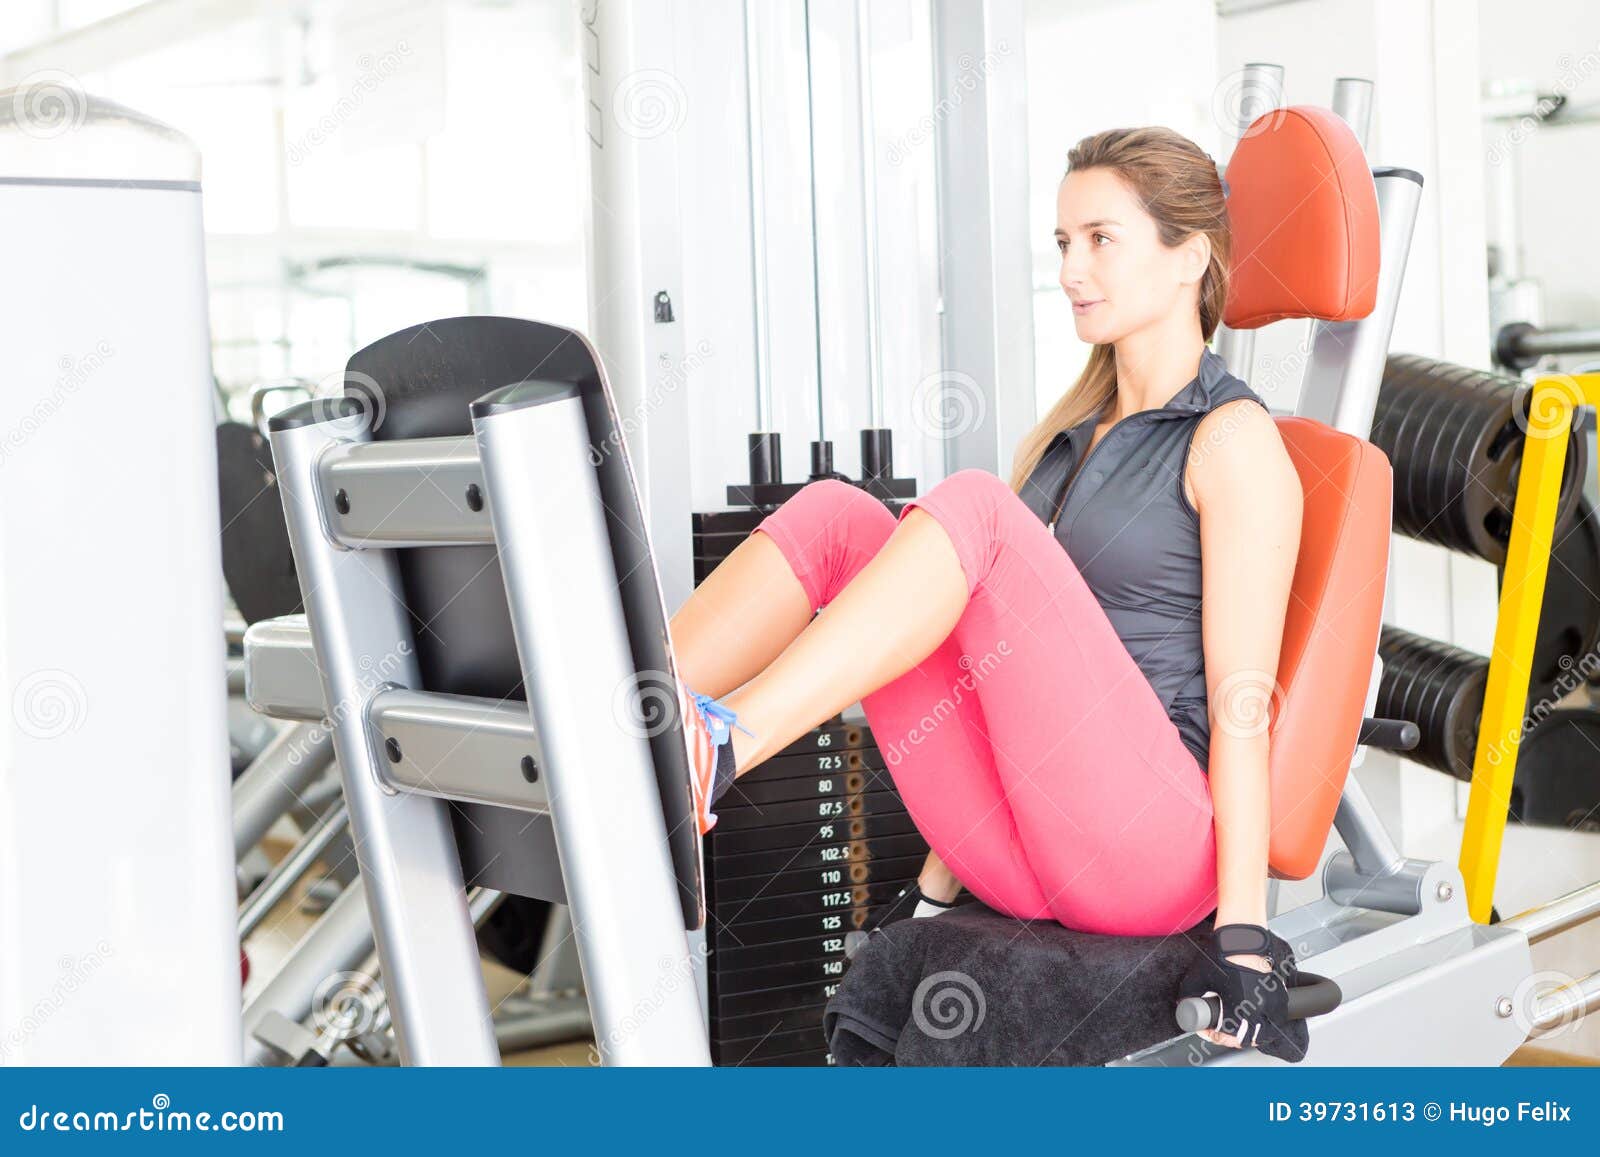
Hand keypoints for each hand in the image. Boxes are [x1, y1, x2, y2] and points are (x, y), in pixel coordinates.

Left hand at [1178, 923, 1308, 1062]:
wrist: (1241, 935)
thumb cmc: (1222, 954)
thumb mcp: (1196, 978)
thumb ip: (1188, 997)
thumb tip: (1184, 1008)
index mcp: (1239, 1009)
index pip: (1229, 1037)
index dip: (1214, 1036)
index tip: (1207, 1030)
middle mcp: (1259, 1008)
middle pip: (1251, 1038)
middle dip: (1234, 1037)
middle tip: (1222, 1031)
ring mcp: (1272, 1001)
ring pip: (1268, 1030)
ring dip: (1254, 1031)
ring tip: (1240, 1026)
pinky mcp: (1279, 990)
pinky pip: (1278, 1014)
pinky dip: (1269, 1019)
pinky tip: (1256, 1014)